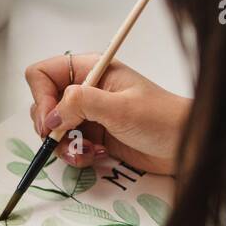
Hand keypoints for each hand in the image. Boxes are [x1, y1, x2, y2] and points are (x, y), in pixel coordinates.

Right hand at [24, 53, 190, 173]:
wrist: (184, 145)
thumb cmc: (161, 119)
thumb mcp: (120, 108)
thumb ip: (81, 104)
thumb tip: (51, 116)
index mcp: (91, 69)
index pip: (43, 74)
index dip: (42, 98)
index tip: (53, 121)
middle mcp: (85, 89)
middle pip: (43, 104)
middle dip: (51, 127)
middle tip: (68, 138)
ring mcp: (88, 114)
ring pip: (53, 129)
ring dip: (64, 145)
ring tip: (87, 152)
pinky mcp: (93, 135)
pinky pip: (68, 146)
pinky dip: (75, 155)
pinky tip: (95, 156)